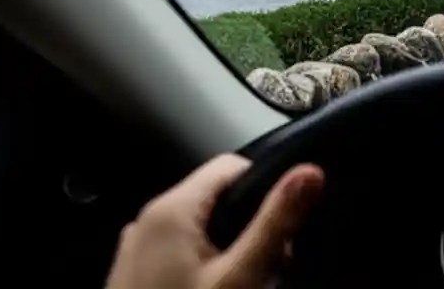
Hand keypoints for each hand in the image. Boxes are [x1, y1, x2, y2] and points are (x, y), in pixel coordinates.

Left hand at [105, 154, 323, 288]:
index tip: (285, 228)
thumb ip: (275, 223)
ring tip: (247, 285)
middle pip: (218, 201)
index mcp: (170, 210)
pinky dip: (206, 269)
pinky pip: (181, 255)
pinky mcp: (133, 276)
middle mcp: (147, 222)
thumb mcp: (241, 277)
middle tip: (271, 270)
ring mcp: (136, 250)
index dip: (268, 188)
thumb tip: (310, 172)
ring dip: (232, 252)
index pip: (232, 166)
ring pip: (202, 231)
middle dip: (251, 228)